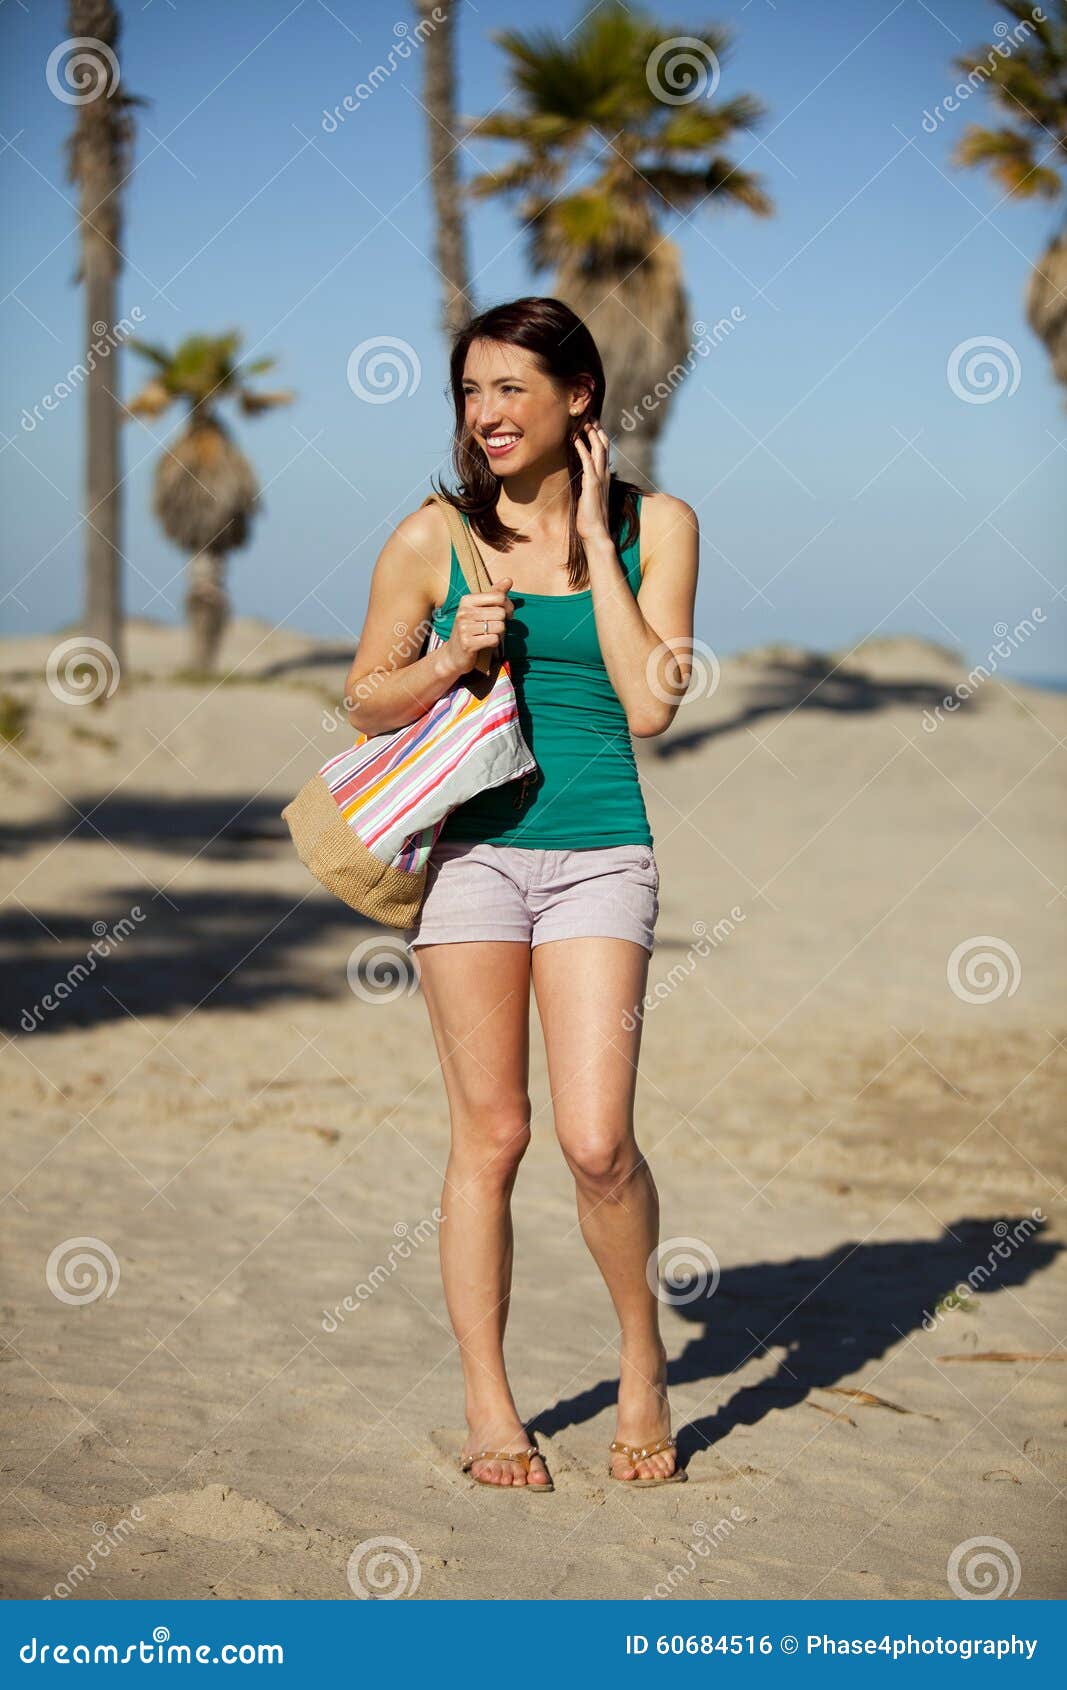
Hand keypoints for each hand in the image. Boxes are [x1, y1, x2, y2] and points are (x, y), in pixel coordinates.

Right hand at [444, 580, 512, 675]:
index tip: (505, 613)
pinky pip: (494, 639)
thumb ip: (495, 594)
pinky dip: (494, 643)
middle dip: (502, 622)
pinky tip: (485, 643)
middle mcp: (464, 612)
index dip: (508, 606)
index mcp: (467, 600)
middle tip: (495, 627)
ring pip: (499, 627)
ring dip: (498, 633)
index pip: (499, 597)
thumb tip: (509, 579)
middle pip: (501, 613)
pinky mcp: (468, 643)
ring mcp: (464, 628)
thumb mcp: (480, 609)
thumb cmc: (470, 629)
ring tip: (488, 635)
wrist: (453, 655)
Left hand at [573, 419, 612, 544]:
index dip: (600, 436)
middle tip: (591, 416)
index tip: (593, 424)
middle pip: (604, 446)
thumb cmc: (590, 517)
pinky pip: (587, 463)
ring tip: (585, 422)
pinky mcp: (592, 484)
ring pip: (598, 450)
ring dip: (591, 435)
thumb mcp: (589, 495)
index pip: (604, 451)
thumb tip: (583, 476)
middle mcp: (604, 474)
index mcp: (604, 476)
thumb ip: (588, 483)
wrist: (595, 532)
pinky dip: (583, 450)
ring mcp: (599, 479)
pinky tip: (577, 440)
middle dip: (598, 430)